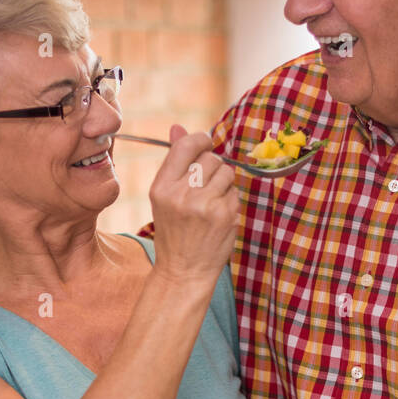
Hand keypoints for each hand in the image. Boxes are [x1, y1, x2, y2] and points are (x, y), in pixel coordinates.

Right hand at [148, 124, 239, 288]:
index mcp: (162, 188)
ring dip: (223, 182)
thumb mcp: (164, 198)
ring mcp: (206, 205)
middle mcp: (182, 195)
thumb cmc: (174, 232)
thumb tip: (178, 127)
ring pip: (226, 172)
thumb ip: (174, 163)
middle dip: (212, 167)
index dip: (200, 139)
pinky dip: (230, 200)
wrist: (184, 271)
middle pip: (209, 158)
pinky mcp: (225, 215)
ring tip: (211, 202)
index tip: (205, 143)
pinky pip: (235, 192)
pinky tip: (218, 216)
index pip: (186, 146)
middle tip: (205, 186)